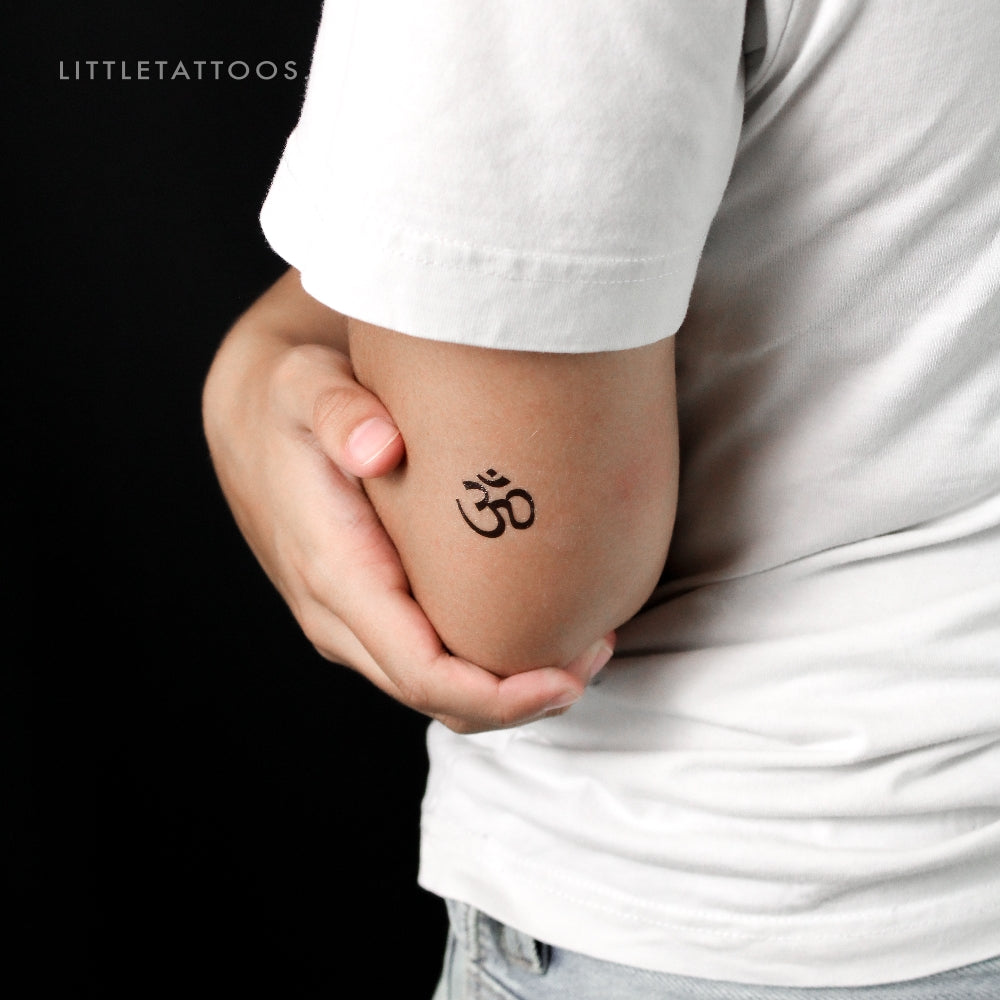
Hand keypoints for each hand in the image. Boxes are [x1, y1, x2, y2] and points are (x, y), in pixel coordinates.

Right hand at [202, 271, 612, 732]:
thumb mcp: (305, 386)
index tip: (566, 677)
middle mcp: (338, 615)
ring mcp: (351, 621)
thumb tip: (382, 448)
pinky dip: (486, 665)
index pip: (420, 671)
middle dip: (521, 697)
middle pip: (437, 697)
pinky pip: (428, 663)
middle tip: (595, 652)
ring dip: (510, 687)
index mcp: (335, 573)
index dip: (497, 694)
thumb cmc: (288, 404)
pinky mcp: (369, 610)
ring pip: (435, 690)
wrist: (252, 420)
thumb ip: (339, 412)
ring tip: (582, 646)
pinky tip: (537, 625)